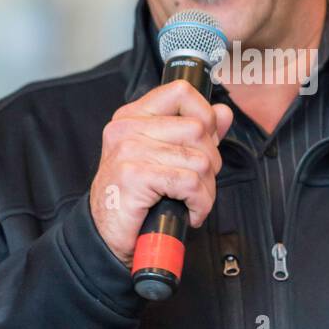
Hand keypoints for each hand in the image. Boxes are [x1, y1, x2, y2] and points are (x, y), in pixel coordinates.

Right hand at [89, 79, 233, 268]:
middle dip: (210, 163)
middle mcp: (128, 128)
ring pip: (200, 160)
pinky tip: (189, 213)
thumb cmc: (133, 198)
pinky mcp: (135, 176)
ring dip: (206, 190)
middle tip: (196, 185)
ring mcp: (129, 150)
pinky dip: (199, 204)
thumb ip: (193, 131)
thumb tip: (223, 112)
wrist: (105, 237)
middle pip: (198, 129)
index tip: (205, 142)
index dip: (205, 115)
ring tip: (191, 202)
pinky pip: (190, 183)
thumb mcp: (163, 158)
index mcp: (133, 116)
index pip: (180, 91)